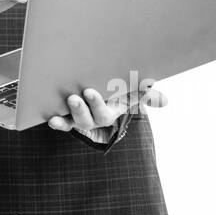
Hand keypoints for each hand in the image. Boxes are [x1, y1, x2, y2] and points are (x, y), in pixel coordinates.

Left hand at [47, 85, 167, 136]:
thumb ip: (144, 94)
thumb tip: (164, 101)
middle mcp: (93, 118)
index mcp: (109, 112)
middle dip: (82, 108)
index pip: (104, 112)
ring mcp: (79, 119)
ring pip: (75, 121)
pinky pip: (62, 123)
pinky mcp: (67, 118)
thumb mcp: (130, 93)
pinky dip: (57, 122)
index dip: (96, 103)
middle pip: (88, 119)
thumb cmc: (116, 93)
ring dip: (70, 113)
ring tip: (67, 100)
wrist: (99, 93)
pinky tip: (50, 118)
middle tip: (75, 95)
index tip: (89, 91)